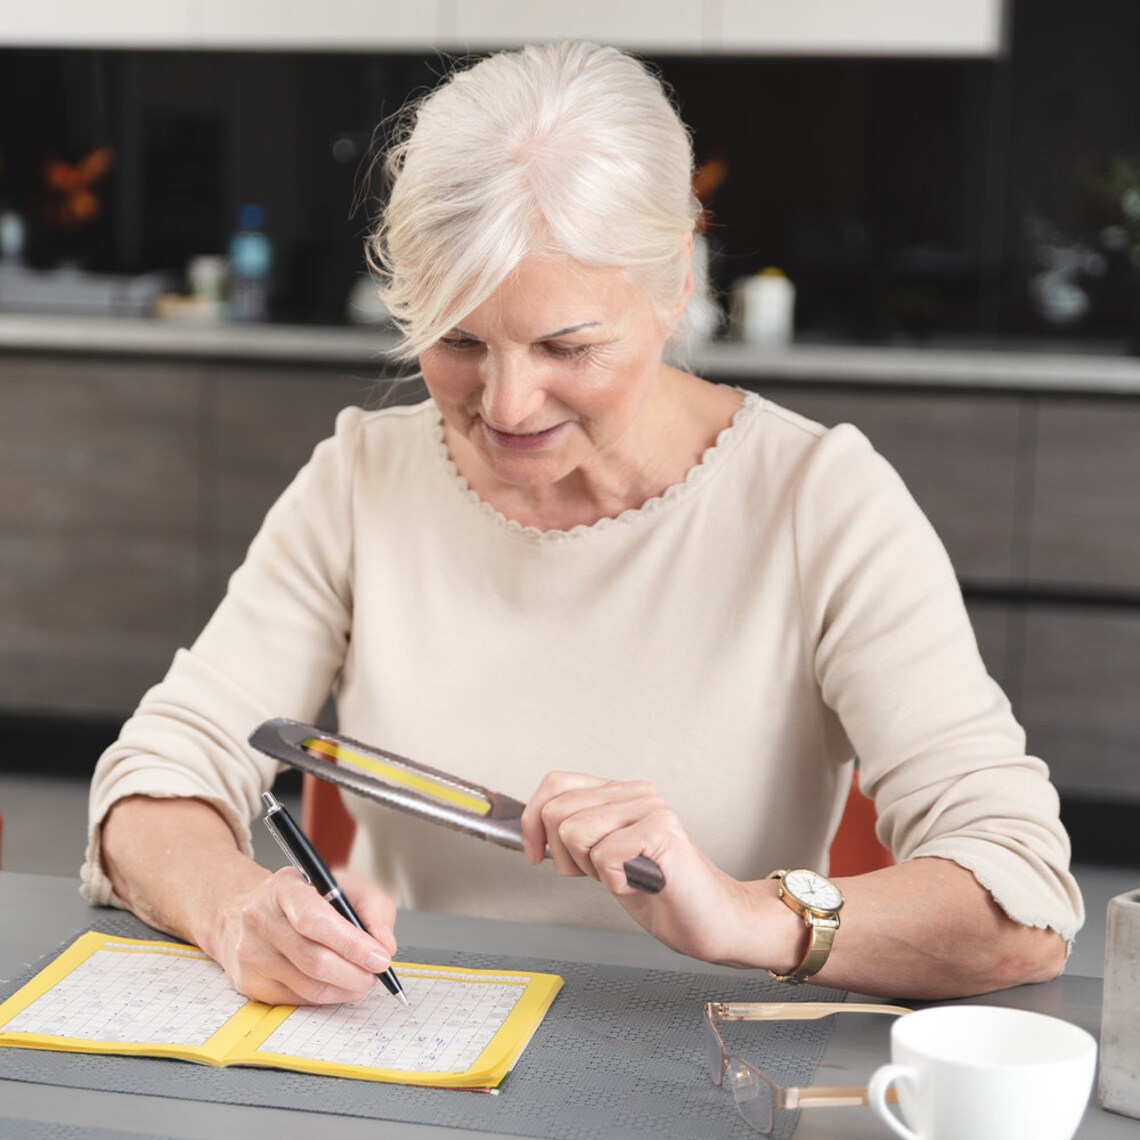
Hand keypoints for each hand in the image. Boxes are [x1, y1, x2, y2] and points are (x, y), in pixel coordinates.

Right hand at [209, 863, 398, 1005]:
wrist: (251, 909)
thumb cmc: (306, 896)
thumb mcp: (345, 885)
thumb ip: (374, 909)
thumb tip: (385, 946)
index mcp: (284, 888)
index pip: (315, 920)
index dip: (352, 944)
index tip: (380, 958)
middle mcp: (260, 920)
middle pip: (313, 960)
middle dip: (356, 972)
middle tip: (378, 973)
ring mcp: (252, 955)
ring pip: (309, 987)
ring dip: (346, 989)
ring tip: (363, 978)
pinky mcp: (250, 984)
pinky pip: (299, 1000)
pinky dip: (328, 996)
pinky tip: (338, 983)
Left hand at [519, 771, 760, 963]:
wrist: (712, 921)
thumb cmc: (661, 893)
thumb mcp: (604, 858)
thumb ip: (576, 835)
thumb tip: (531, 827)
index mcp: (619, 793)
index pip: (555, 784)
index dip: (532, 820)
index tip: (533, 852)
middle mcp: (634, 793)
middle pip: (557, 812)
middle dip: (564, 857)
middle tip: (602, 874)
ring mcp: (650, 809)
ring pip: (575, 832)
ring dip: (593, 870)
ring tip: (626, 877)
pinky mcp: (661, 832)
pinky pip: (604, 857)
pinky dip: (617, 884)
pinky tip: (642, 884)